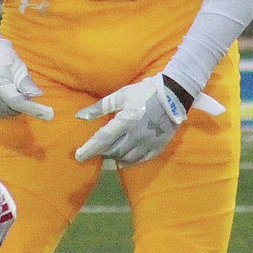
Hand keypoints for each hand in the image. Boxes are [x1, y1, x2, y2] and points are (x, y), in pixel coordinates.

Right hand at [0, 36, 53, 118]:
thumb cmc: (3, 59)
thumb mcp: (17, 66)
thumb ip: (26, 82)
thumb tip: (38, 95)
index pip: (17, 101)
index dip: (34, 109)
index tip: (49, 114)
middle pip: (14, 109)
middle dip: (23, 101)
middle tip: (22, 87)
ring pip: (10, 112)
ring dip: (16, 104)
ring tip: (12, 87)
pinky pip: (3, 112)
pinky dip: (8, 105)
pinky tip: (5, 92)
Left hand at [74, 74, 224, 165]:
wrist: (174, 95)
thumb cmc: (143, 92)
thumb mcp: (120, 96)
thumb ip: (100, 108)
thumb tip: (80, 116)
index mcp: (126, 121)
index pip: (103, 139)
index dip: (89, 149)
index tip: (78, 156)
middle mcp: (136, 135)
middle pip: (113, 151)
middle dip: (102, 151)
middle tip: (97, 148)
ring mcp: (148, 143)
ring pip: (125, 158)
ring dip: (115, 156)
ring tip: (110, 151)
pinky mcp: (158, 147)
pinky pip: (140, 160)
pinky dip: (129, 160)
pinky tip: (124, 158)